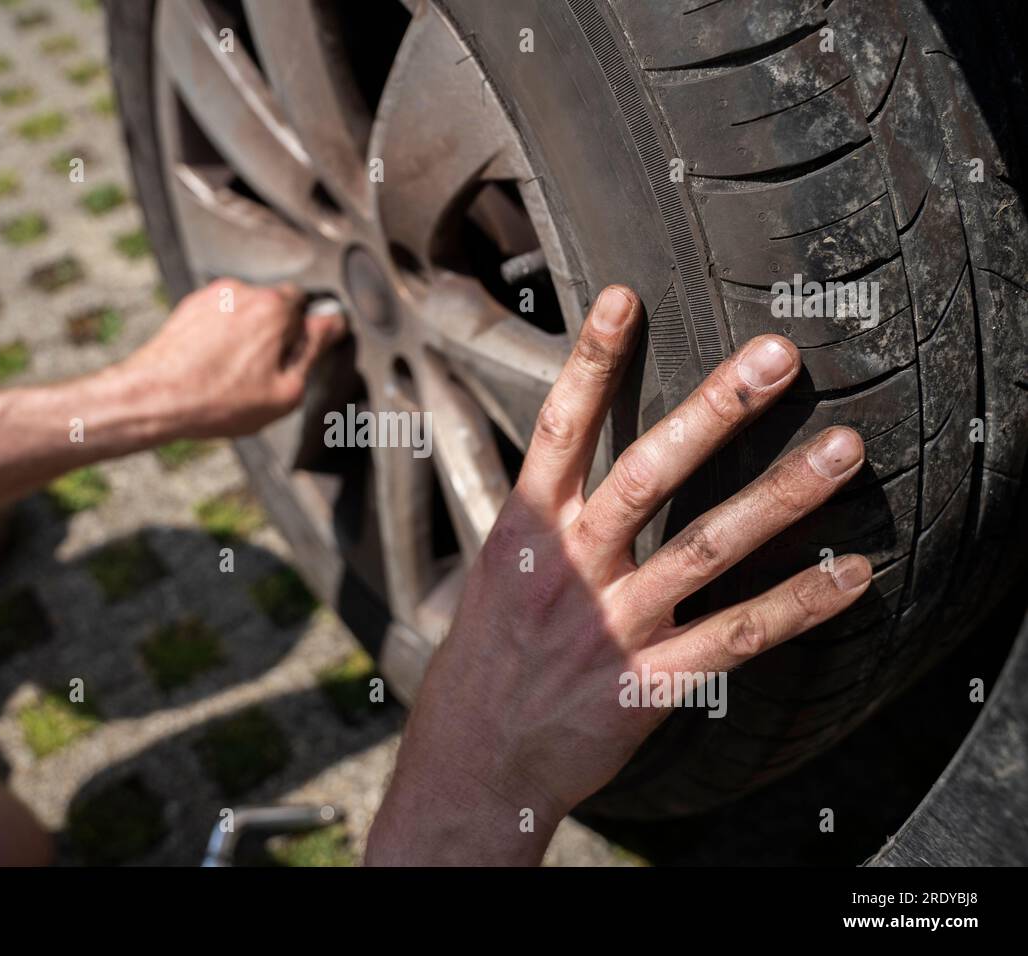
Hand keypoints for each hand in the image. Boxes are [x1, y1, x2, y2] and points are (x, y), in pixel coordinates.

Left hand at [115, 278, 345, 438]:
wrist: (154, 397)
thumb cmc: (218, 400)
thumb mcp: (286, 390)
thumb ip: (314, 351)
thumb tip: (332, 325)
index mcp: (275, 307)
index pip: (310, 306)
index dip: (306, 336)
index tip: (297, 359)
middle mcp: (245, 291)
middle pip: (277, 308)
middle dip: (276, 336)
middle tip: (263, 375)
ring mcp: (214, 295)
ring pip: (247, 313)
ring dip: (247, 337)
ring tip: (232, 375)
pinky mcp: (191, 305)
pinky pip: (221, 318)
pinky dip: (222, 338)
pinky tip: (212, 367)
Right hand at [366, 285, 871, 865]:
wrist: (471, 760)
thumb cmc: (486, 660)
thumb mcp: (498, 576)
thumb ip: (544, 519)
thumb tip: (577, 463)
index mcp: (525, 532)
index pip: (557, 430)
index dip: (589, 362)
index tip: (624, 297)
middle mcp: (570, 569)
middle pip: (645, 474)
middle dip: (712, 410)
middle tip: (774, 357)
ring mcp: (610, 625)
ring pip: (704, 548)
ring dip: (778, 497)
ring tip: (841, 450)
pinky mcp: (645, 682)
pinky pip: (732, 639)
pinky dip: (795, 607)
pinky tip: (848, 577)